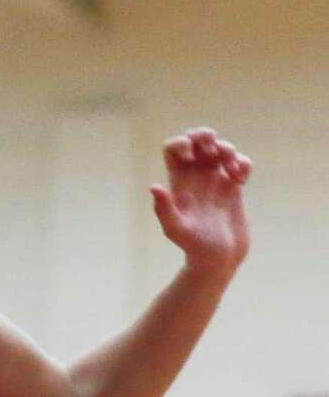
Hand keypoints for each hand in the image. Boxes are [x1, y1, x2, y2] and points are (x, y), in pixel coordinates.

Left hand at [151, 128, 251, 273]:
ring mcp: (216, 181)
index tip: (191, 154)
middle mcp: (195, 177)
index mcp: (178, 181)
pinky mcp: (234, 189)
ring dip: (226, 148)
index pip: (173, 150)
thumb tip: (154, 187)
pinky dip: (243, 162)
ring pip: (219, 150)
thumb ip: (164, 208)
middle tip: (212, 146)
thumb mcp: (175, 229)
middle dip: (204, 135)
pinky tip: (241, 176)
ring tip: (231, 165)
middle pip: (196, 142)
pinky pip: (240, 165)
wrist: (218, 260)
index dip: (180, 143)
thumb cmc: (193, 247)